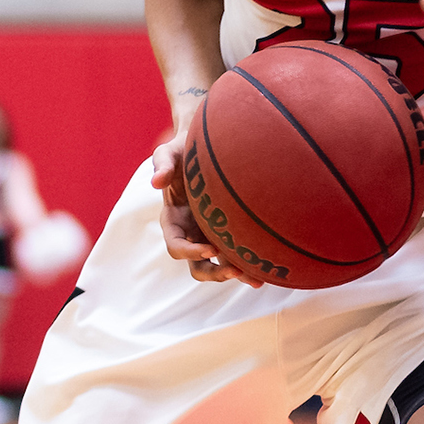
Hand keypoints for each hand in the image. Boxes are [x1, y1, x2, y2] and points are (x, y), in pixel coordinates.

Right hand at [148, 123, 264, 287]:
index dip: (190, 251)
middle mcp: (190, 233)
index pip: (176, 245)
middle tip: (233, 270)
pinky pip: (236, 253)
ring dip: (235, 274)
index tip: (209, 249)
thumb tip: (156, 182)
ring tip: (255, 279)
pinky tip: (266, 270)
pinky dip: (248, 264)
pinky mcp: (227, 232)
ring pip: (219, 265)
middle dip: (213, 272)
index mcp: (173, 220)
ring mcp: (209, 234)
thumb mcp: (169, 151)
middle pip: (196, 265)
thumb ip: (162, 164)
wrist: (206, 144)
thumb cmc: (184, 148)